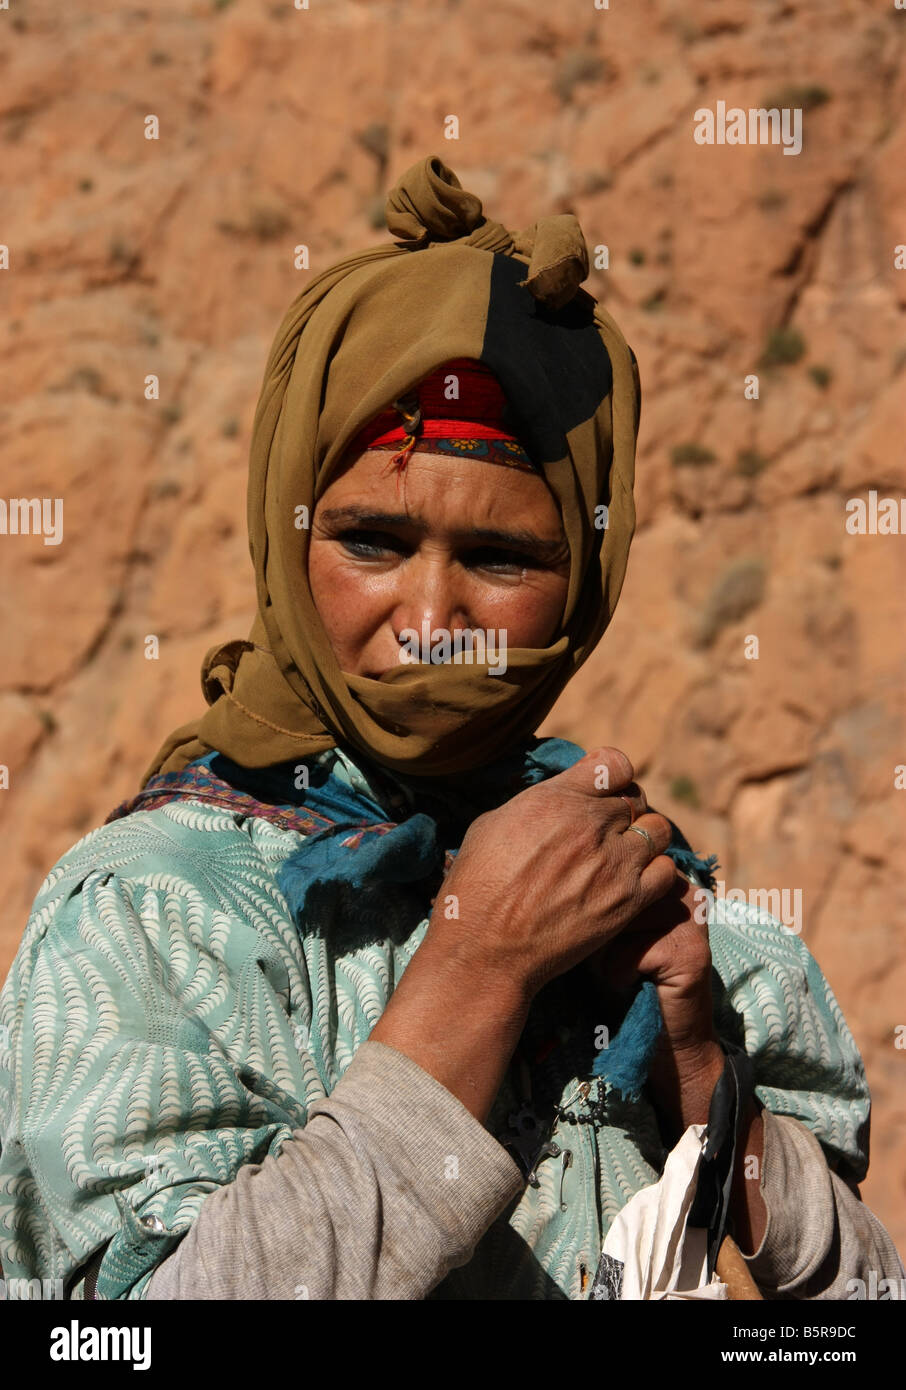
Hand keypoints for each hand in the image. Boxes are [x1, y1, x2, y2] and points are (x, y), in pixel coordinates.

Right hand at [425, 746, 677, 1002]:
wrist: (485, 949)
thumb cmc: (476, 888)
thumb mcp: (491, 825)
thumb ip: (533, 804)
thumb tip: (554, 799)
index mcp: (554, 798)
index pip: (614, 763)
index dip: (613, 778)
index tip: (602, 795)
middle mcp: (589, 823)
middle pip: (636, 798)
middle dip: (624, 813)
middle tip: (608, 835)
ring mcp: (613, 861)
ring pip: (659, 829)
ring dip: (644, 841)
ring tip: (624, 858)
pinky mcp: (629, 900)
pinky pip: (667, 871)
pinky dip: (655, 874)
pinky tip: (634, 885)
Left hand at [585, 868, 720, 1125]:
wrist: (660, 1034)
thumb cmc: (624, 976)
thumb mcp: (606, 927)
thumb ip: (596, 897)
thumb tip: (557, 875)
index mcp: (664, 877)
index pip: (612, 869)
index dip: (591, 903)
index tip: (594, 931)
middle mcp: (683, 889)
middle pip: (614, 893)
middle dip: (600, 928)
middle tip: (613, 956)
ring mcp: (691, 918)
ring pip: (619, 922)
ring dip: (608, 954)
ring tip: (623, 970)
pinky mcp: (691, 951)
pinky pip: (629, 954)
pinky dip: (618, 974)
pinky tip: (633, 983)